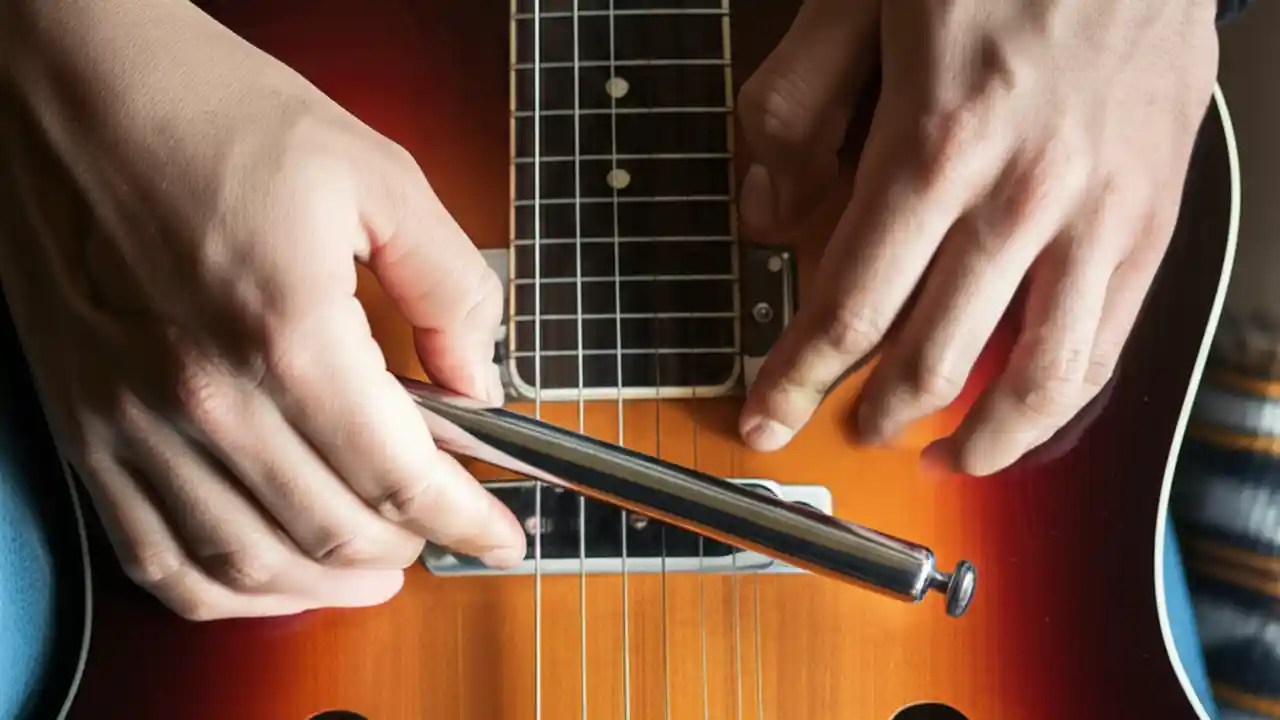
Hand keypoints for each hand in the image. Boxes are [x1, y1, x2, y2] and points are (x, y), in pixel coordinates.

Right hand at [0, 0, 523, 619]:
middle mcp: (204, 394)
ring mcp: (133, 420)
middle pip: (332, 530)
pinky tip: (269, 579)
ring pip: (246, 563)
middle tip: (444, 532)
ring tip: (376, 574)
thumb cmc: (213, 112)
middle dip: (409, 547)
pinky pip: (153, 554)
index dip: (465, 522)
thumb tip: (479, 377)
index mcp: (287, 330)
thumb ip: (448, 287)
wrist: (78, 83)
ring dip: (326, 587)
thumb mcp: (376, 176)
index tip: (500, 537)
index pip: (399, 475)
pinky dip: (224, 589)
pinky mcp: (89, 425)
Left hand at [737, 0, 1218, 473]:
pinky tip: (1019, 412)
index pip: (850, 306)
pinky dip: (1056, 400)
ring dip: (974, 439)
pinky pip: (1105, 344)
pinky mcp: (1153, 222)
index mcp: (935, 142)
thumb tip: (767, 213)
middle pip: (930, 356)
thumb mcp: (858, 2)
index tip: (768, 418)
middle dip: (870, 414)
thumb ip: (794, 109)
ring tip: (937, 454)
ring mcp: (1098, 216)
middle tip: (839, 429)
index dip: (799, 379)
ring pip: (1034, 379)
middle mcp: (1020, 197)